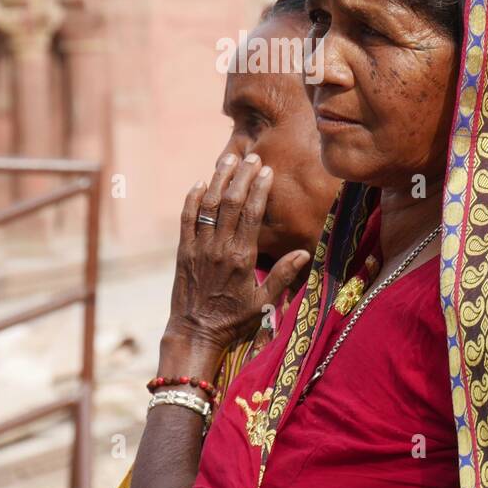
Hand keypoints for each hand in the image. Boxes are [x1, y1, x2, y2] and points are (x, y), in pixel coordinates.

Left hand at [165, 152, 309, 355]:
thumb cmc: (233, 319)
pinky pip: (186, 218)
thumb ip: (283, 276)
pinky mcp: (182, 250)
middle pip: (231, 202)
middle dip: (241, 176)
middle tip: (252, 156)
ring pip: (209, 205)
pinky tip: (201, 182)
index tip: (267, 170)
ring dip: (219, 180)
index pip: (252, 214)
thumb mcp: (264, 302)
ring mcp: (198, 247)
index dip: (259, 189)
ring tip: (229, 159)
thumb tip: (305, 252)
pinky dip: (192, 198)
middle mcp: (219, 247)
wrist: (195, 331)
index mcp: (242, 257)